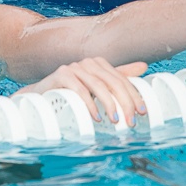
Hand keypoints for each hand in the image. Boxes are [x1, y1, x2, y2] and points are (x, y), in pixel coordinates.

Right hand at [23, 58, 148, 125]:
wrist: (41, 96)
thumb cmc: (71, 93)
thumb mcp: (96, 87)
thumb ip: (118, 77)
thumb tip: (144, 66)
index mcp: (99, 64)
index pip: (122, 79)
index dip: (134, 95)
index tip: (143, 113)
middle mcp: (88, 63)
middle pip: (113, 82)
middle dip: (125, 103)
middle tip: (131, 122)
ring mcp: (74, 68)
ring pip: (98, 85)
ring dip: (109, 105)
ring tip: (115, 121)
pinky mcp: (61, 75)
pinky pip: (78, 89)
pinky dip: (89, 103)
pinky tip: (96, 116)